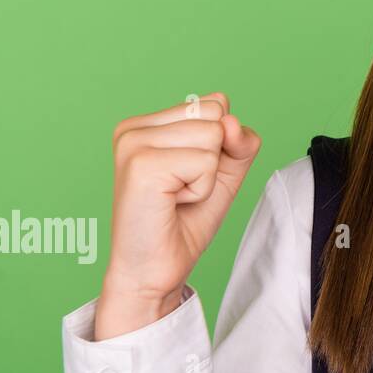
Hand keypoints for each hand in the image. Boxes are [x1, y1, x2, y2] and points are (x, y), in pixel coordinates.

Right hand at [97, 93, 261, 339]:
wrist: (156, 270)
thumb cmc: (185, 220)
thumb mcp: (226, 171)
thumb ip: (240, 140)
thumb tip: (230, 122)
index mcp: (146, 123)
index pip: (217, 103)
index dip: (221, 145)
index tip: (189, 176)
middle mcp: (133, 128)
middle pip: (216, 115)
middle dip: (214, 159)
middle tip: (183, 190)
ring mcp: (133, 144)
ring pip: (213, 135)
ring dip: (207, 176)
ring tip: (176, 197)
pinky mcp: (141, 166)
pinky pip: (206, 162)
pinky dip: (201, 189)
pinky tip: (172, 203)